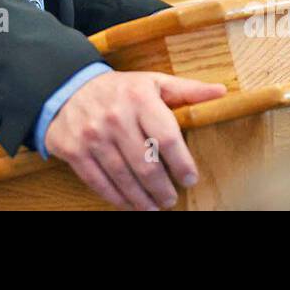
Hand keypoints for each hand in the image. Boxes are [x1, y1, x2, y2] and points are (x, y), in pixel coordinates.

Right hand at [43, 70, 226, 210]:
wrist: (67, 86)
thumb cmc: (120, 89)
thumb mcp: (152, 82)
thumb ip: (186, 90)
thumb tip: (221, 91)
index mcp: (139, 98)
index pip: (167, 138)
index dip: (182, 163)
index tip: (190, 178)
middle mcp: (115, 116)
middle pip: (146, 164)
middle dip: (162, 189)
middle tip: (170, 199)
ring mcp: (92, 135)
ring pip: (122, 177)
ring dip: (141, 199)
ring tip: (153, 208)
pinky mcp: (73, 150)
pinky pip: (98, 181)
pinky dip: (116, 197)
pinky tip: (128, 204)